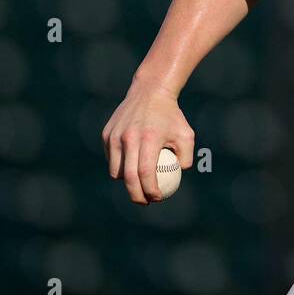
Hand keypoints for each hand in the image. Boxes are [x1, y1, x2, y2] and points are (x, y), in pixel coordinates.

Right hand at [102, 77, 195, 204]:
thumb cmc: (172, 117)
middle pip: (128, 177)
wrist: (150, 92)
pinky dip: (121, 166)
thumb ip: (185, 159)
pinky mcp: (107, 135)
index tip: (158, 198)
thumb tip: (177, 178)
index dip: (150, 190)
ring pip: (116, 171)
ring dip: (127, 181)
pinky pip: (112, 158)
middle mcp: (128, 138)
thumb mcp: (187, 136)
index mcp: (149, 138)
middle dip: (136, 195)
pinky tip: (132, 164)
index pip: (145, 173)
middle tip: (145, 202)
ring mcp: (114, 136)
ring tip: (139, 183)